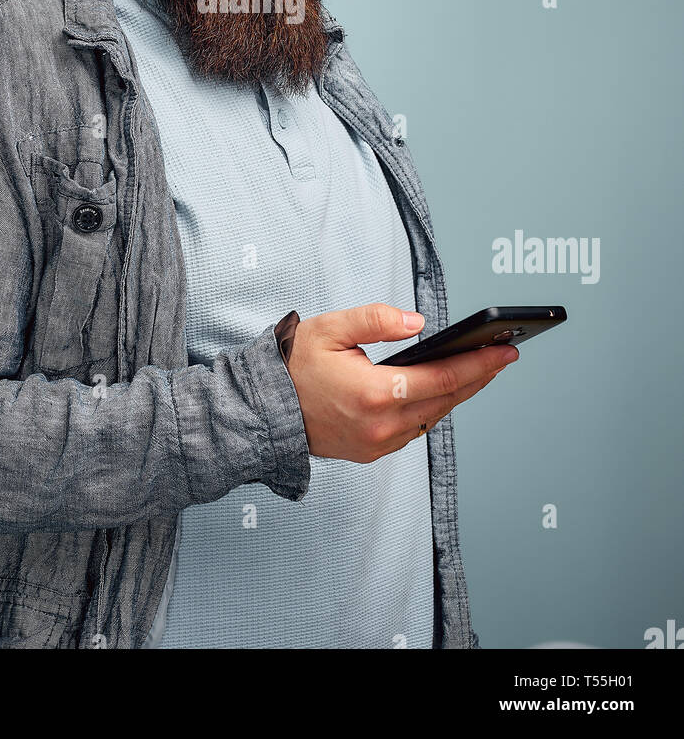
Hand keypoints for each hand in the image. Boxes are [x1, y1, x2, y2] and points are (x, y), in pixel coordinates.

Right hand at [285, 303, 517, 462]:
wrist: (264, 410)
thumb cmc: (294, 365)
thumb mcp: (332, 328)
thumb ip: (377, 320)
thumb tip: (419, 322)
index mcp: (375, 392)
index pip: (443, 377)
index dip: (480, 364)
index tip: (506, 351)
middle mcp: (382, 425)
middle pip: (446, 399)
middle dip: (478, 377)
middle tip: (503, 356)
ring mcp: (378, 443)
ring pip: (433, 416)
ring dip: (457, 393)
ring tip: (478, 370)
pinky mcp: (372, 452)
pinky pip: (414, 429)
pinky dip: (431, 408)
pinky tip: (440, 391)